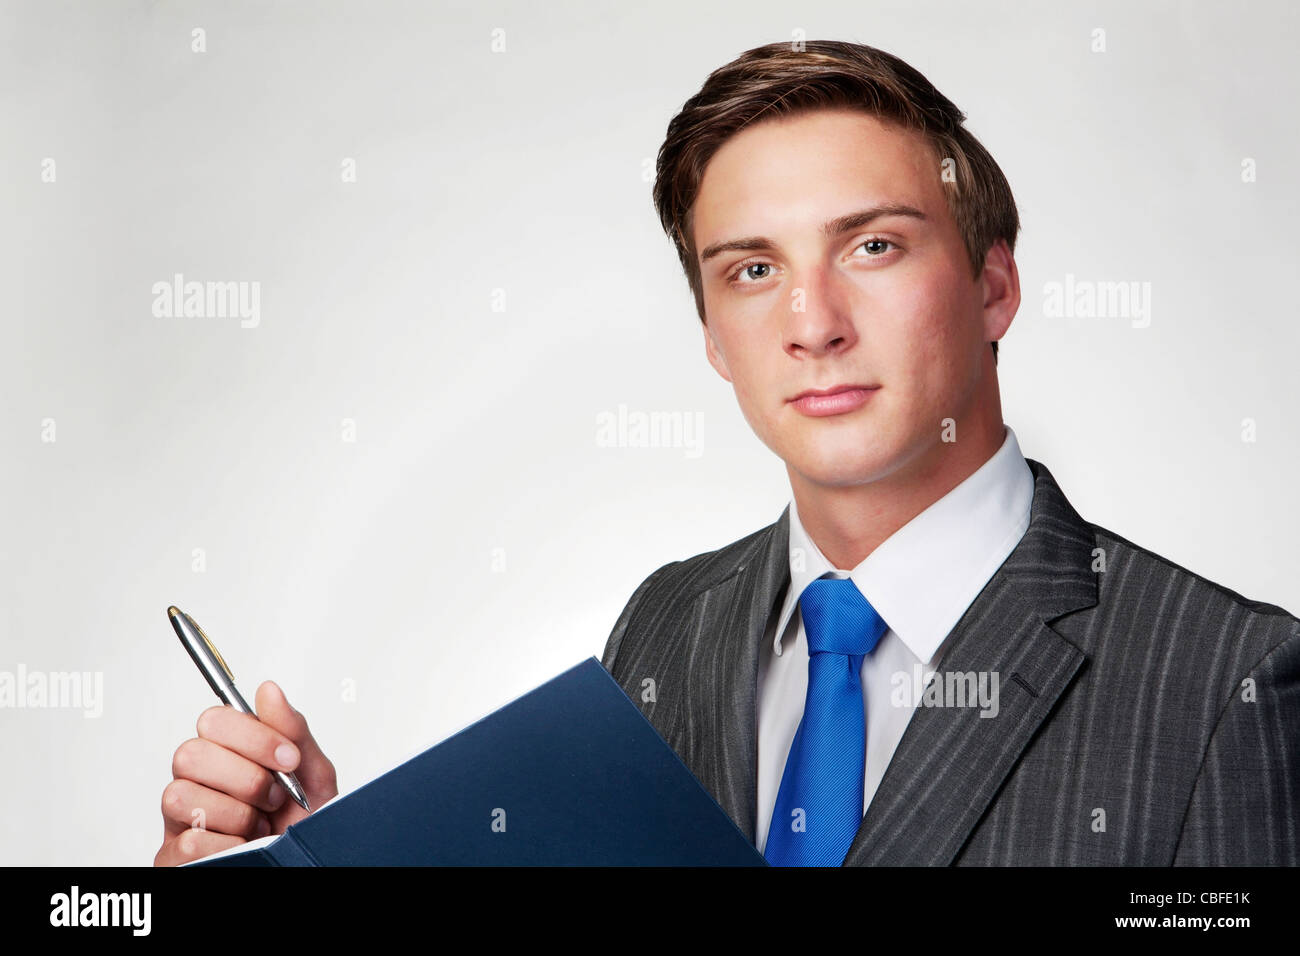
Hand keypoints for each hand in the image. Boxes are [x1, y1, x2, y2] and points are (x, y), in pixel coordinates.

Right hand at [154, 681, 337, 865]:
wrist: (305, 864)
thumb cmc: (305, 823)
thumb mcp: (313, 775)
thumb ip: (293, 731)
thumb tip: (268, 689)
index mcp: (226, 755)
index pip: (212, 720)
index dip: (253, 737)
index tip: (289, 759)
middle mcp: (196, 782)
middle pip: (189, 754)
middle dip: (245, 777)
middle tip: (275, 797)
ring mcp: (180, 821)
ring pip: (180, 796)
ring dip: (236, 814)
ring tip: (260, 826)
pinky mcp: (172, 858)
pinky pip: (188, 842)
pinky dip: (228, 846)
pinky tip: (245, 848)